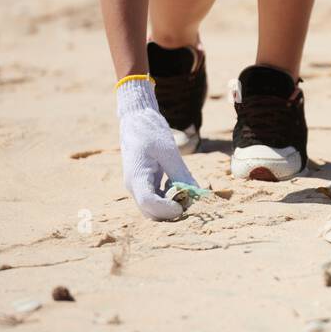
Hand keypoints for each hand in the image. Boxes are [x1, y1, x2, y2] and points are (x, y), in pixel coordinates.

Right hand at [116, 78, 197, 220]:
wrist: (136, 119)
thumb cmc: (150, 131)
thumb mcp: (168, 151)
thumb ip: (180, 173)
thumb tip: (196, 193)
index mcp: (137, 177)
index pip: (149, 203)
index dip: (167, 209)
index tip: (185, 206)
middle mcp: (134, 186)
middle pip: (151, 212)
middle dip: (171, 212)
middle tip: (192, 202)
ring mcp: (138, 186)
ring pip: (153, 208)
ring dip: (172, 206)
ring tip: (188, 192)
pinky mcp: (144, 183)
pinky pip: (157, 198)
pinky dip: (170, 197)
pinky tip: (180, 184)